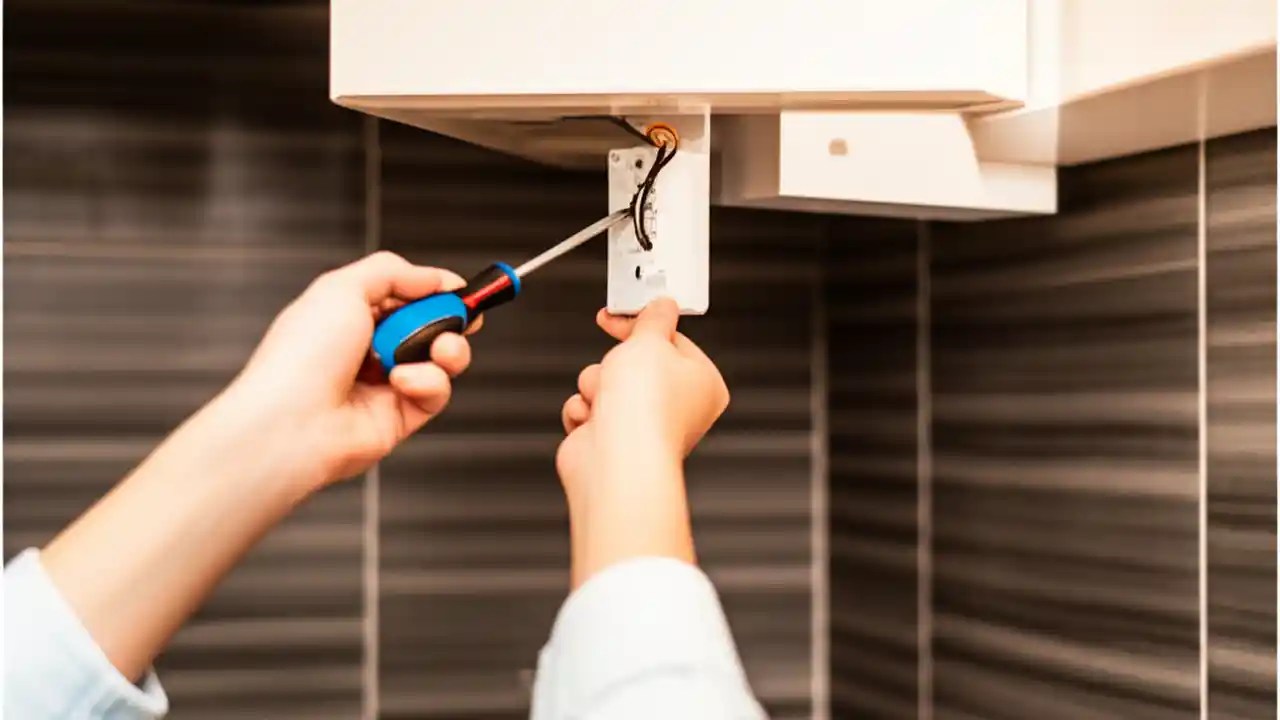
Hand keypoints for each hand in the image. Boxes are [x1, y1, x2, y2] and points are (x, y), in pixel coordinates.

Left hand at [224, 251, 480, 490]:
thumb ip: (393, 272)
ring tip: (437, 350)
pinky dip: (428, 383)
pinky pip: (436, 394)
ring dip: (447, 350)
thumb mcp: (342, 288)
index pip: (403, 296)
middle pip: (428, 326)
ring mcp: (384, 384)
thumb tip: (433, 277)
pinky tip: (403, 383)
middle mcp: (366, 350)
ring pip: (440, 361)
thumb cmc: (301, 358)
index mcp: (348, 315)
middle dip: (449, 319)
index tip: (460, 291)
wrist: (292, 424)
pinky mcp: (400, 417)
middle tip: (457, 317)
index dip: (434, 291)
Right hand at [554, 298, 728, 585]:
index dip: (642, 324)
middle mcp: (678, 408)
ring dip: (597, 385)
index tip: (620, 314)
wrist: (615, 458)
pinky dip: (584, 411)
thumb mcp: (651, 339)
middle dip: (615, 362)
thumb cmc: (645, 409)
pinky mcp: (612, 440)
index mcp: (704, 383)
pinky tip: (595, 420)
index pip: (672, 339)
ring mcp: (643, 426)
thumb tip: (661, 305)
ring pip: (606, 382)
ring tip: (606, 398)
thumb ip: (654, 317)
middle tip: (617, 366)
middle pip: (636, 361)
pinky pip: (589, 408)